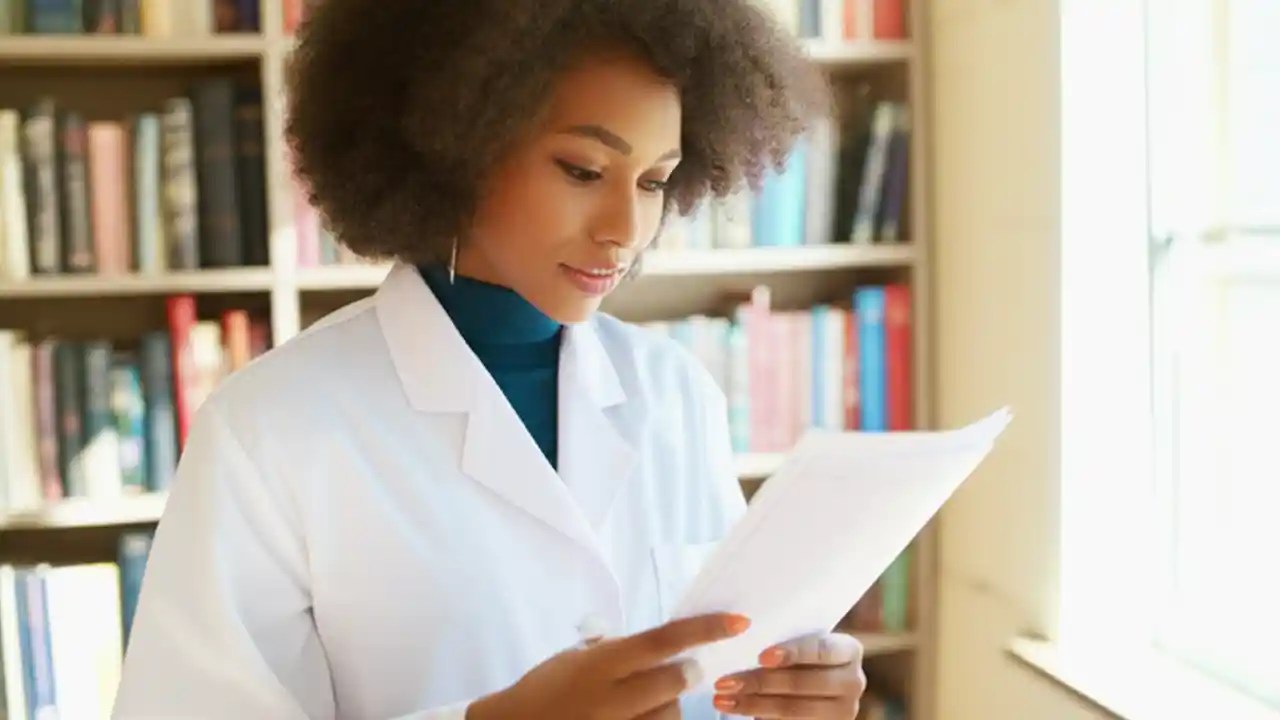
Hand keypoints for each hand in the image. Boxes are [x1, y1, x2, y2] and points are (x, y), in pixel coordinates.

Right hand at [466, 612, 750, 719]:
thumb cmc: (545, 688)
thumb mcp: (575, 657)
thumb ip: (617, 651)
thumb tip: (666, 647)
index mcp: (601, 664)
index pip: (664, 640)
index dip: (705, 629)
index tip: (737, 621)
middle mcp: (611, 698)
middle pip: (674, 681)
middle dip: (687, 672)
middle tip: (687, 669)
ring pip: (670, 716)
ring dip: (669, 707)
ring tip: (645, 704)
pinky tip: (641, 717)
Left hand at [710, 632, 865, 717]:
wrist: (808, 684)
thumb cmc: (796, 655)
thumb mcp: (796, 643)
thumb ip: (783, 636)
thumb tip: (741, 625)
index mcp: (850, 650)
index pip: (822, 649)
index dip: (793, 652)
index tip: (761, 657)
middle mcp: (854, 681)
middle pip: (804, 683)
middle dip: (760, 682)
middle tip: (724, 681)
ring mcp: (845, 710)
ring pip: (794, 709)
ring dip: (753, 703)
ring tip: (722, 699)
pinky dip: (761, 717)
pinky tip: (738, 710)